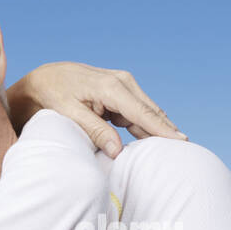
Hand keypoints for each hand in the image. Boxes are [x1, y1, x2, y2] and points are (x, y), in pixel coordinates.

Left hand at [7, 62, 185, 156]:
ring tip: (176, 150)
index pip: (143, 113)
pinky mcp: (119, 93)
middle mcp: (122, 82)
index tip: (183, 142)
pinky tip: (156, 142)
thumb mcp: (69, 113)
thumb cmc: (52, 94)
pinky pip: (137, 113)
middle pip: (151, 112)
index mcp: (111, 87)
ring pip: (147, 113)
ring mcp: (122, 86)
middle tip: (187, 151)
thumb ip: (94, 131)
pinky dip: (146, 126)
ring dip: (158, 130)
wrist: (43, 78)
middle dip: (168, 130)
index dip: (163, 129)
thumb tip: (118, 151)